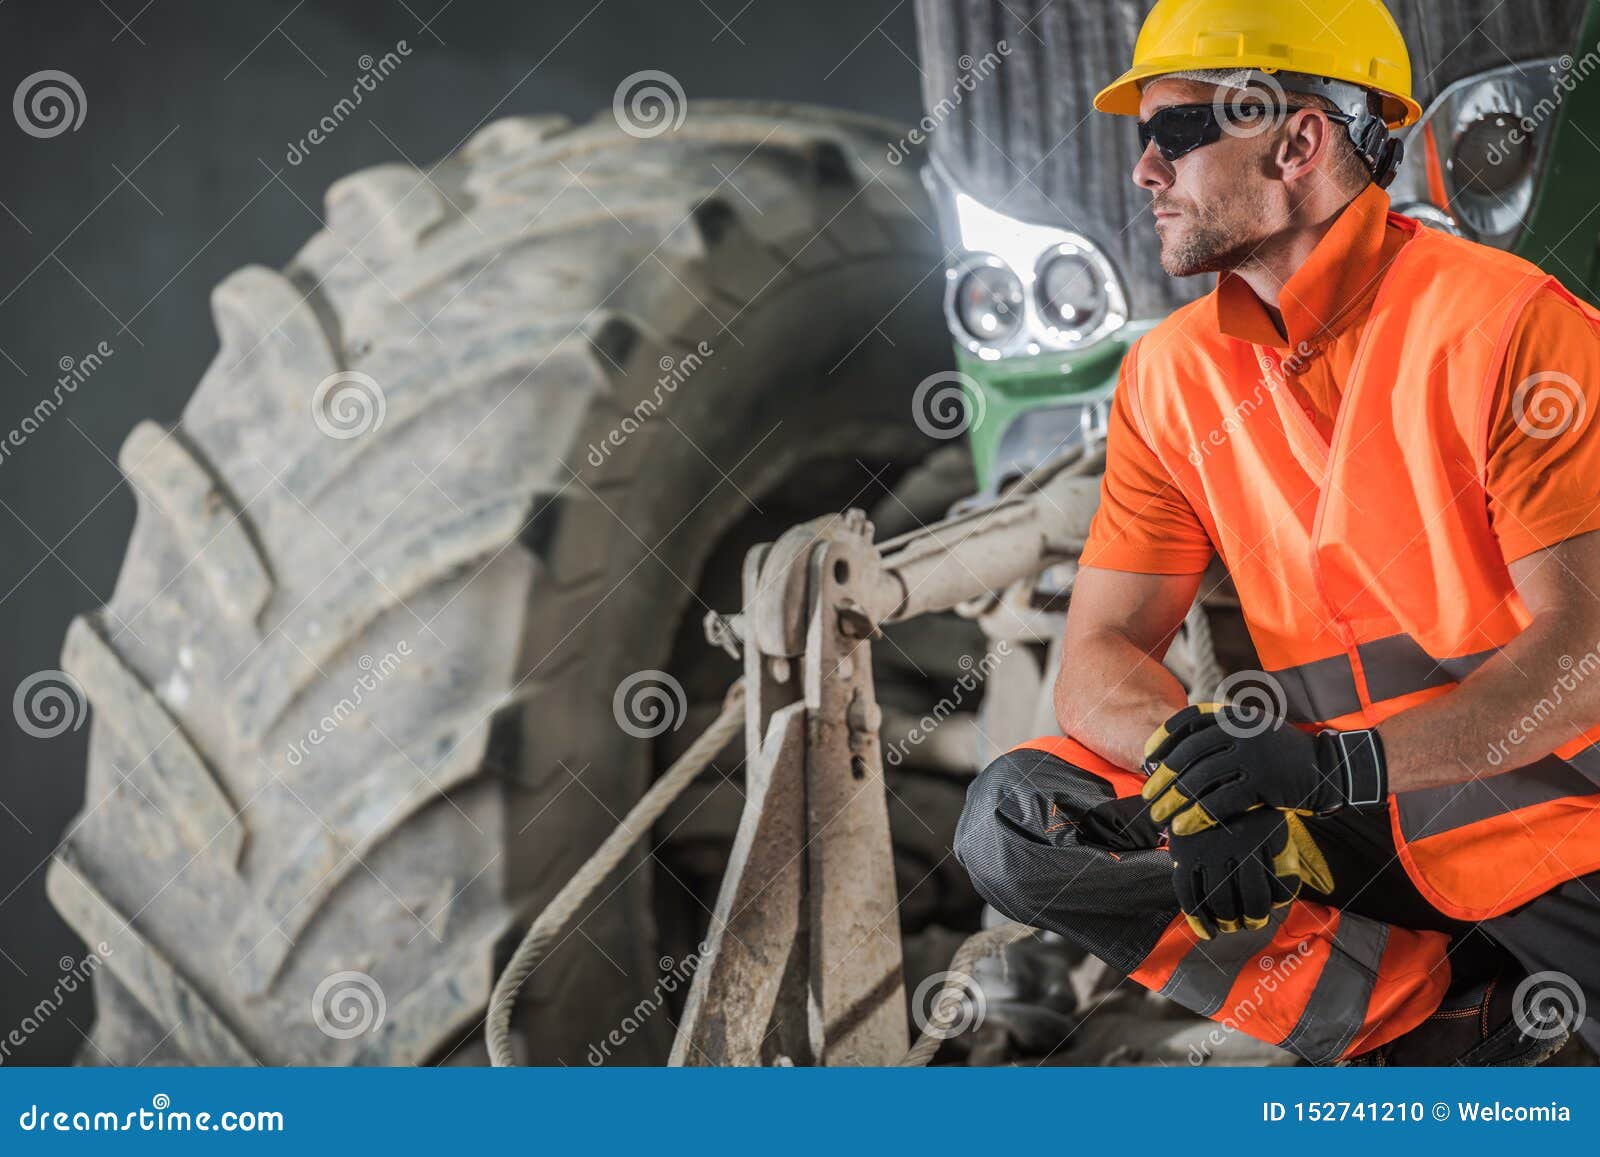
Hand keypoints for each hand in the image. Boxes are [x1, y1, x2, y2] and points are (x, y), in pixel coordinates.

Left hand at [1141, 703, 1386, 834]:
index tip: (1147, 757)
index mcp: (1235, 715)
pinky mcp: (1264, 781)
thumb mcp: (1252, 732)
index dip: (1163, 738)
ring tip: (1160, 816)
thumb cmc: (1281, 755)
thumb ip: (1221, 734)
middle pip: (1189, 753)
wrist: (1327, 769)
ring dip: (1175, 800)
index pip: (1188, 720)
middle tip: (1147, 795)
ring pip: (1201, 779)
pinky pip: (1221, 801)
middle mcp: (1241, 731)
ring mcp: (1253, 755)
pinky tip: (1184, 827)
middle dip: (1163, 776)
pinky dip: (1198, 815)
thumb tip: (1175, 753)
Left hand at [1168, 807, 1333, 938]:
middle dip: (1229, 921)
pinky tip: (1277, 900)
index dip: (1200, 922)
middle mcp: (1212, 851)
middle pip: (1222, 904)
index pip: (1190, 898)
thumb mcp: (1192, 833)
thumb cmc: (1209, 810)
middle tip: (1236, 926)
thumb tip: (1195, 909)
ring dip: (1254, 916)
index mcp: (1186, 850)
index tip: (1209, 935)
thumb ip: (1190, 864)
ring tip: (1254, 920)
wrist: (1234, 773)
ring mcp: (1242, 847)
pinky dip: (1280, 897)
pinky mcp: (1267, 840)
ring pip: (1252, 899)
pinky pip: (1278, 882)